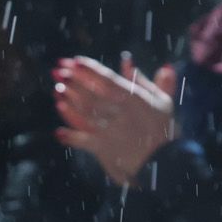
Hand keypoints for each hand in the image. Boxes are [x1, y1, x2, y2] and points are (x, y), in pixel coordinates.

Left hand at [53, 54, 176, 185]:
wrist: (165, 161)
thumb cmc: (164, 131)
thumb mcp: (162, 102)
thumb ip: (151, 80)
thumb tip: (134, 60)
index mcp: (132, 97)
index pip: (106, 78)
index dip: (88, 69)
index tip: (74, 61)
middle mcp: (118, 111)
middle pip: (90, 93)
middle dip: (72, 80)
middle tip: (57, 71)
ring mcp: (109, 130)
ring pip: (84, 113)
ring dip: (68, 101)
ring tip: (56, 90)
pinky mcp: (104, 149)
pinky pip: (83, 140)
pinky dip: (70, 135)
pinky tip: (59, 131)